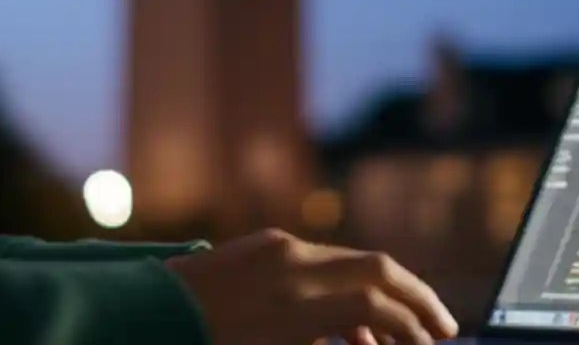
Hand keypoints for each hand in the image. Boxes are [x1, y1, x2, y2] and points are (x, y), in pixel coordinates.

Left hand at [165, 228, 458, 344]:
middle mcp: (290, 265)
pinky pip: (322, 263)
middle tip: (445, 330)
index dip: (413, 327)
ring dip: (384, 296)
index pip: (377, 302)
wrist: (133, 317)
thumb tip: (368, 344)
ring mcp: (276, 248)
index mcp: (291, 305)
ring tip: (398, 340)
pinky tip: (351, 331)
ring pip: (353, 263)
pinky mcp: (262, 244)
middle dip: (417, 299)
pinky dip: (346, 291)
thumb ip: (325, 344)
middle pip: (377, 268)